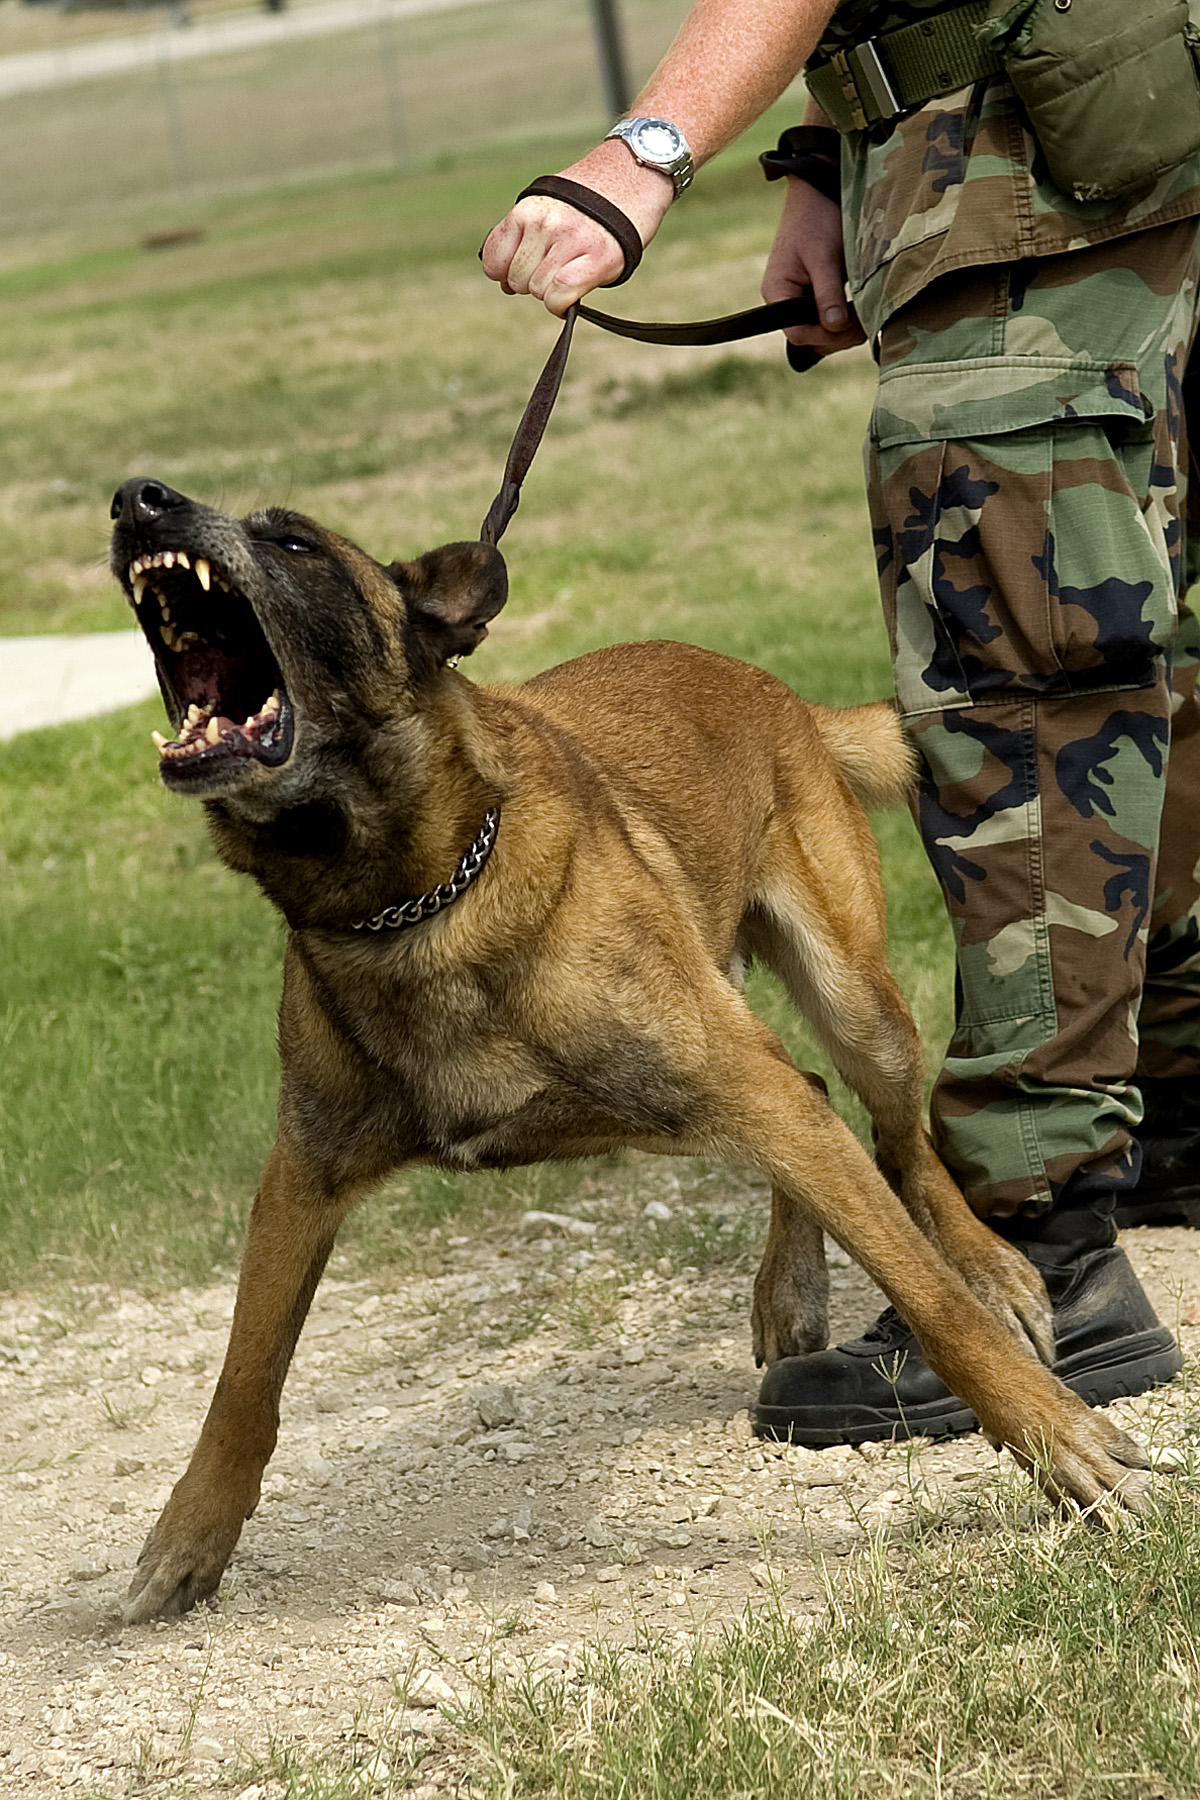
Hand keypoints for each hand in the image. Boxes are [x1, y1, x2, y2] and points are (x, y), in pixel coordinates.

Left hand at [482, 140, 673, 316]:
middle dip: (532, 282)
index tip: (525, 269)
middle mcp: (544, 223)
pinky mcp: (596, 258)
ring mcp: (569, 240)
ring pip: (538, 290)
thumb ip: (522, 238)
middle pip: (517, 280)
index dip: (505, 273)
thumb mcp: (546, 205)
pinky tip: (573, 295)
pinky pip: (559, 296)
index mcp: (526, 210)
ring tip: (572, 270)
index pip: (493, 261)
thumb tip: (504, 285)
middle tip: (558, 266)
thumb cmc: (591, 198)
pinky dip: (561, 305)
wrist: (636, 174)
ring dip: (552, 292)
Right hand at [761, 177, 865, 356]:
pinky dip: (845, 321)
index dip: (824, 334)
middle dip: (838, 335)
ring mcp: (799, 301)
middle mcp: (784, 302)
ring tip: (865, 315)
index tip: (849, 324)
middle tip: (865, 322)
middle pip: (810, 338)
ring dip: (844, 331)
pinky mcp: (815, 296)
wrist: (820, 191)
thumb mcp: (823, 255)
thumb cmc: (817, 218)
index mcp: (777, 293)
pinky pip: (828, 320)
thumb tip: (835, 326)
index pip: (797, 333)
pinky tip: (860, 311)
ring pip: (821, 333)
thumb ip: (827, 292)